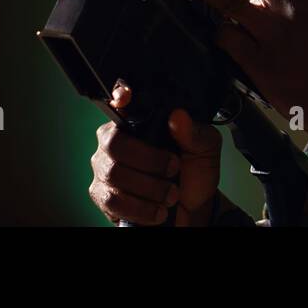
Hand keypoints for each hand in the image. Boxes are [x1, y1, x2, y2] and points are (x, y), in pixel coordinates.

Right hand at [88, 83, 222, 225]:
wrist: (193, 209)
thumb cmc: (193, 173)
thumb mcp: (205, 149)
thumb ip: (195, 133)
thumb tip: (179, 117)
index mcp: (137, 123)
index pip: (121, 105)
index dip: (119, 99)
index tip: (125, 97)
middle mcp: (113, 142)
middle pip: (114, 144)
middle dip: (149, 161)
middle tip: (174, 169)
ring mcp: (104, 170)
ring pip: (114, 175)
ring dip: (150, 188)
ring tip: (171, 195)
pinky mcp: (103, 197)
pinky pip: (113, 201)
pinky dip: (141, 208)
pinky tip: (157, 210)